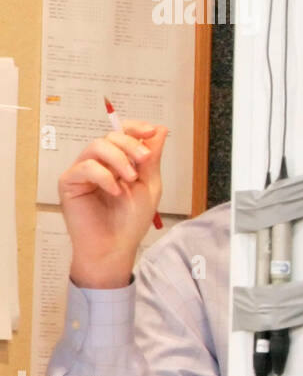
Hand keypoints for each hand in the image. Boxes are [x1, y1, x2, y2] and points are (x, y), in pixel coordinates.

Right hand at [58, 121, 168, 287]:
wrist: (114, 246)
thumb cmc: (131, 220)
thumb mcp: (149, 184)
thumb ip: (152, 157)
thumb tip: (160, 129)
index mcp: (119, 162)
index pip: (123, 134)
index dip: (136, 128)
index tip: (150, 131)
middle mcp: (99, 163)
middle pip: (110, 137)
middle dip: (131, 145)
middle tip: (144, 161)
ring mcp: (83, 172)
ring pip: (97, 146)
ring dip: (119, 159)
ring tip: (131, 179)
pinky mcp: (69, 182)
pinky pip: (85, 166)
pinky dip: (104, 176)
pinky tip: (115, 192)